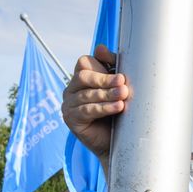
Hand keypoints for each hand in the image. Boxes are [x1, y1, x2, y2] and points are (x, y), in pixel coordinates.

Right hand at [61, 43, 130, 159]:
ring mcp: (69, 104)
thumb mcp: (117, 88)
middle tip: (123, 82)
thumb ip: (111, 67)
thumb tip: (100, 48)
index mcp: (82, 78)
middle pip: (84, 76)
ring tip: (123, 96)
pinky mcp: (71, 119)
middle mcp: (72, 89)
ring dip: (107, 94)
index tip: (120, 73)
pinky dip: (103, 108)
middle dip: (104, 79)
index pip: (84, 63)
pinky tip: (117, 107)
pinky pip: (86, 110)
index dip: (101, 65)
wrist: (117, 143)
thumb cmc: (118, 113)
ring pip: (87, 94)